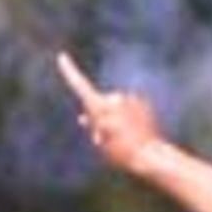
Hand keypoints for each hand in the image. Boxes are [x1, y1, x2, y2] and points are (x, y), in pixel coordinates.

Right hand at [56, 50, 163, 173]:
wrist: (149, 154)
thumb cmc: (121, 152)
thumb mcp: (100, 143)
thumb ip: (91, 126)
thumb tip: (83, 118)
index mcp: (99, 106)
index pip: (80, 85)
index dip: (69, 71)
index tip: (62, 57)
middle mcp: (113, 97)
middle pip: (100, 103)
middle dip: (100, 115)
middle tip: (107, 136)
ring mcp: (129, 98)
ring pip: (116, 106)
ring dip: (116, 117)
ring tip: (125, 137)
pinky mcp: (142, 101)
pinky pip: (130, 108)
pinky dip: (130, 117)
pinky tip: (136, 131)